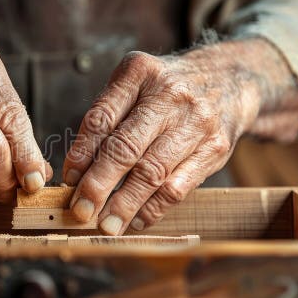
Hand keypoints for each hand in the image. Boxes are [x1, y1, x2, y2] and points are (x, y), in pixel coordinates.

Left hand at [63, 39, 297, 234]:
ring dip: (124, 205)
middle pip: (125, 147)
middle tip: (80, 211)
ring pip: (152, 173)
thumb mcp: (135, 83)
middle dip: (98, 185)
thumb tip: (75, 171)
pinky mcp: (215, 149)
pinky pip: (177, 188)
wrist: (230, 80)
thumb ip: (107, 118)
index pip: (101, 118)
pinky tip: (135, 220)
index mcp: (139, 72)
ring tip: (105, 226)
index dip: (80, 154)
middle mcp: (169, 94)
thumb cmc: (166, 89)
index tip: (68, 181)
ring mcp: (196, 122)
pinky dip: (152, 209)